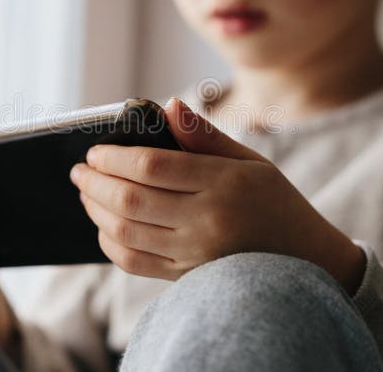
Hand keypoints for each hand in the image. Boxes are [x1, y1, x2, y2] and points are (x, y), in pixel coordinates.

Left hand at [70, 98, 364, 292]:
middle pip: (131, 200)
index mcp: (223, 184)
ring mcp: (195, 253)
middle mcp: (207, 221)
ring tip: (86, 193)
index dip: (114, 157)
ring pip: (126, 232)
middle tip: (79, 170)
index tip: (95, 151)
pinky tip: (104, 225)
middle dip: (95, 183)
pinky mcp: (187, 277)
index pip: (152, 166)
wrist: (304, 259)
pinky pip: (135, 262)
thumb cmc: (274, 201)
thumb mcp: (250, 161)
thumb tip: (167, 106)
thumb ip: (205, 136)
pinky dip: (110, 243)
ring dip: (96, 210)